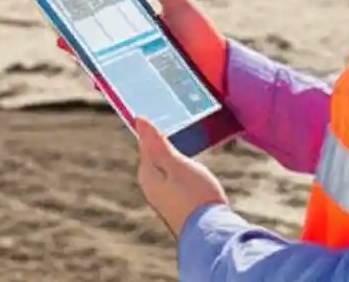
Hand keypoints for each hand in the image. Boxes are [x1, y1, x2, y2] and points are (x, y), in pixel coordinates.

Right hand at [56, 0, 228, 93]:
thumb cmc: (204, 37)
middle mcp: (138, 55)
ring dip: (88, 64)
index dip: (85, 23)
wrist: (225, 73)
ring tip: (75, 55)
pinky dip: (108, 87)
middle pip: (101, 50)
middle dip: (79, 45)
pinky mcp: (147, 95)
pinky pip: (122, 93)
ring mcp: (142, 76)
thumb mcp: (179, 6)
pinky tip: (97, 80)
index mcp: (143, 32)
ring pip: (107, 71)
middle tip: (61, 38)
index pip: (107, 28)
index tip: (65, 17)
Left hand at [135, 116, 229, 236]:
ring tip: (189, 143)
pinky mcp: (176, 205)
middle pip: (155, 157)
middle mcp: (151, 186)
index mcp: (147, 173)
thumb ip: (157, 144)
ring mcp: (163, 197)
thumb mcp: (176, 164)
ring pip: (165, 168)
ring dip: (174, 157)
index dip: (155, 130)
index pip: (145, 144)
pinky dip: (181, 170)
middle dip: (164, 143)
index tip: (166, 114)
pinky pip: (174, 180)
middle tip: (179, 124)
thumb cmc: (194, 195)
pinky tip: (193, 170)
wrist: (209, 233)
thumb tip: (139, 120)